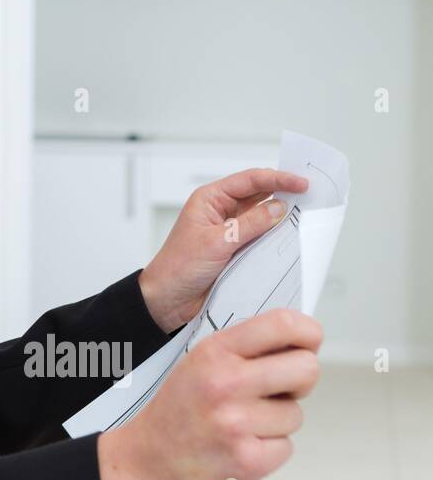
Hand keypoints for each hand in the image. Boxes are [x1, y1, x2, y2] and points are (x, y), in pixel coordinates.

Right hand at [98, 308, 322, 479]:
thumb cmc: (175, 414)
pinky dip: (268, 450)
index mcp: (213, 353)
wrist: (145, 464)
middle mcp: (225, 383)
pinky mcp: (249, 461)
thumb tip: (298, 344)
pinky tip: (239, 447)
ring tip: (240, 426)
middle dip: (300, 381)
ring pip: (296, 414)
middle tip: (278, 390)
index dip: (308, 332)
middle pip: (306, 369)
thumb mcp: (198, 364)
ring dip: (276, 422)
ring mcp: (237, 423)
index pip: (282, 325)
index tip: (308, 343)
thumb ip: (243, 351)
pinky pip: (286, 447)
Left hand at [138, 168, 308, 332]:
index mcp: (210, 200)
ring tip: (308, 213)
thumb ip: (249, 224)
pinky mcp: (237, 250)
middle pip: (259, 194)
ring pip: (263, 217)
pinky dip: (277, 237)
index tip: (302, 182)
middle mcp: (221, 212)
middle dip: (285, 192)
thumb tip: (278, 208)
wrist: (167, 300)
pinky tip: (292, 237)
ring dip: (283, 216)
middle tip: (312, 193)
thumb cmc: (177, 267)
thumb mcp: (216, 242)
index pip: (249, 180)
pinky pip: (262, 238)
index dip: (278, 178)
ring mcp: (231, 231)